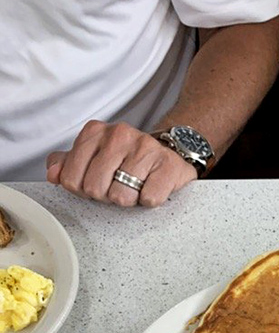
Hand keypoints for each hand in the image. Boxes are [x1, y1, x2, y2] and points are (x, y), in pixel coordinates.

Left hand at [46, 121, 197, 207]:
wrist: (170, 154)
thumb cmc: (128, 160)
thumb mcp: (93, 157)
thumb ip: (67, 164)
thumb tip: (53, 174)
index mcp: (94, 132)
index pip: (72, 180)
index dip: (84, 191)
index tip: (99, 184)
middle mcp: (118, 134)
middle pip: (95, 189)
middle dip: (107, 196)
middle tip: (119, 187)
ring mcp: (145, 147)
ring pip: (121, 197)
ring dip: (130, 200)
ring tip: (137, 187)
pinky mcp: (167, 164)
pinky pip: (149, 199)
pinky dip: (150, 200)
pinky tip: (153, 187)